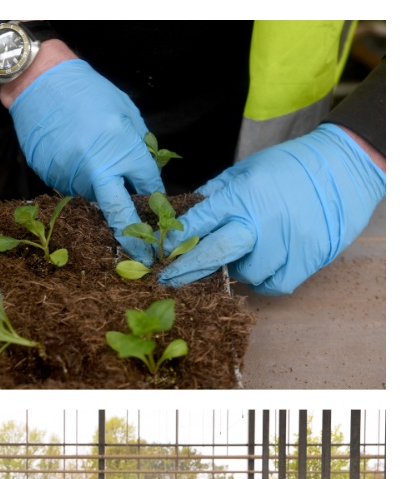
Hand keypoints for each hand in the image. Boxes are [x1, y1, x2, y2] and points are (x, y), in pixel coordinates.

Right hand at [6, 57, 164, 264]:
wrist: (41, 86)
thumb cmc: (88, 93)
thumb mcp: (125, 113)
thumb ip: (138, 145)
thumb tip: (146, 172)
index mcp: (122, 150)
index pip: (147, 185)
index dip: (155, 198)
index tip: (161, 212)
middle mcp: (96, 170)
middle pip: (118, 211)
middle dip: (133, 236)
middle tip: (144, 256)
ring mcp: (70, 177)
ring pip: (93, 198)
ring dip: (100, 190)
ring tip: (91, 160)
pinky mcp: (51, 177)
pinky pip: (72, 188)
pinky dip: (78, 179)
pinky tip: (74, 155)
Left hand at [159, 124, 385, 294]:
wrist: (346, 165)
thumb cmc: (291, 165)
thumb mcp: (247, 168)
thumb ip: (216, 193)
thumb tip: (185, 213)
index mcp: (244, 194)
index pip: (199, 223)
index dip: (175, 241)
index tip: (159, 255)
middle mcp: (263, 219)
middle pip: (215, 254)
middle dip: (186, 269)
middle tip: (169, 279)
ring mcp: (288, 240)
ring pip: (246, 274)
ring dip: (239, 268)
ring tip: (246, 252)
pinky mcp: (310, 256)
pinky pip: (276, 285)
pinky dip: (265, 281)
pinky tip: (264, 267)